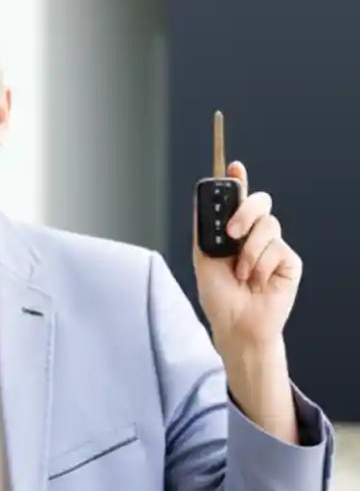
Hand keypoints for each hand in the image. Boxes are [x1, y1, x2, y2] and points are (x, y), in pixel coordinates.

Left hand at [193, 160, 303, 352]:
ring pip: (268, 225)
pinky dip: (260, 266)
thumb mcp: (202, 257)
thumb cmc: (218, 294)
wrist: (235, 323)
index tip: (233, 166)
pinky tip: (256, 282)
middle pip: (260, 201)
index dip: (238, 180)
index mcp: (234, 231)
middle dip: (245, 211)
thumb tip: (201, 199)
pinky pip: (277, 249)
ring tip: (241, 274)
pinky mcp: (289, 261)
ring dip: (248, 252)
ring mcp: (274, 246)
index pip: (239, 199)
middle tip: (231, 233)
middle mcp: (255, 234)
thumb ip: (204, 228)